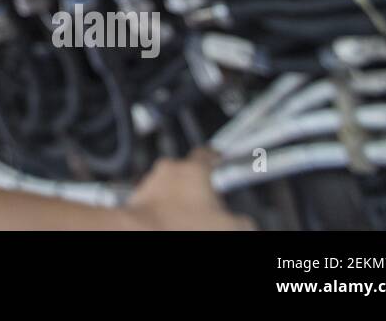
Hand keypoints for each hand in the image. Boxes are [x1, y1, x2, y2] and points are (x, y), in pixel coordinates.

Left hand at [119, 148, 256, 230]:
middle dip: (199, 188)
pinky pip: (157, 199)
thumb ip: (243, 221)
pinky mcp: (138, 198)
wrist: (142, 231)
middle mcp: (169, 170)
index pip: (207, 153)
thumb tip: (247, 224)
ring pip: (171, 186)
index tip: (218, 156)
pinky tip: (173, 223)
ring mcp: (151, 183)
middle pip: (189, 173)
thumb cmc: (180, 225)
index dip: (215, 156)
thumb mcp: (227, 226)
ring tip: (190, 220)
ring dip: (180, 199)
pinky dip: (165, 208)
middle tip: (209, 207)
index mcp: (194, 169)